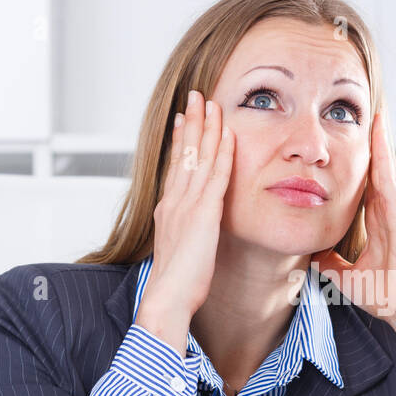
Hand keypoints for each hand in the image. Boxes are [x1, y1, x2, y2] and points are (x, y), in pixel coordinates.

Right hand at [135, 89, 234, 354]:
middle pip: (183, 153)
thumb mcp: (179, 251)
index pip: (175, 166)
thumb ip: (185, 234)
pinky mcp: (203, 214)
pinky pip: (216, 176)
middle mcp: (174, 201)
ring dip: (206, 128)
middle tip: (194, 97)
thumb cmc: (176, 285)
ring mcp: (187, 205)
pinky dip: (222, 153)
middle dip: (190, 123)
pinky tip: (228, 134)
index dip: (179, 141)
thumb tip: (192, 232)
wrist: (167, 297)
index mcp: (167, 209)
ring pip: (198, 157)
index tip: (183, 119)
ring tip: (210, 103)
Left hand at [311, 102, 395, 369]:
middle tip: (364, 109)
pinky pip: (389, 177)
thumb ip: (328, 262)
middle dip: (372, 140)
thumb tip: (307, 254)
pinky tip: (379, 133)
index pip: (364, 182)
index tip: (348, 137)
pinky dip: (384, 154)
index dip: (358, 159)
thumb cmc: (385, 296)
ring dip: (381, 138)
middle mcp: (389, 211)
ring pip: (385, 166)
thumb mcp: (344, 276)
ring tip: (375, 110)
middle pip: (376, 167)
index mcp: (378, 221)